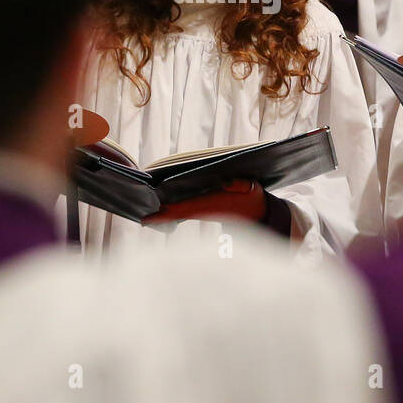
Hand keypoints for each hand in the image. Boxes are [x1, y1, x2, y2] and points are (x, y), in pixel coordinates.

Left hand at [142, 179, 265, 224]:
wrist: (260, 212)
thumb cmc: (254, 198)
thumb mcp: (251, 188)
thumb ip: (241, 184)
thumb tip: (227, 182)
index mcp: (211, 204)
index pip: (184, 209)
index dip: (166, 213)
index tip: (150, 217)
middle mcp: (204, 210)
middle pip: (177, 213)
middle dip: (160, 216)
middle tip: (142, 220)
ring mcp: (203, 211)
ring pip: (179, 213)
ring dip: (164, 214)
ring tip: (148, 216)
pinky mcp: (205, 210)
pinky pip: (185, 212)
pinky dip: (173, 212)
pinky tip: (164, 210)